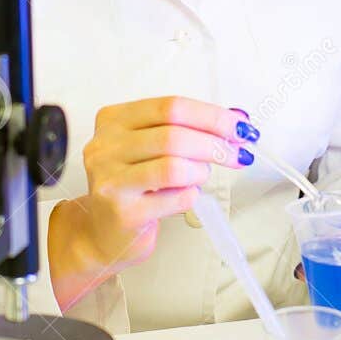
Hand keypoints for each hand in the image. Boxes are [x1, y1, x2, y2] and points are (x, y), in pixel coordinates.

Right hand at [51, 97, 250, 306]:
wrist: (102, 231)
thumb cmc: (132, 185)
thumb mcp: (150, 147)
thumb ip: (186, 129)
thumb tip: (236, 121)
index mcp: (113, 120)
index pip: (170, 107)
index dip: (210, 116)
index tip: (238, 126)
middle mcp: (106, 147)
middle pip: (174, 136)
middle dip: (215, 144)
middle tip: (237, 154)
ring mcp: (111, 180)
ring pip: (174, 167)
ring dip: (200, 171)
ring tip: (200, 176)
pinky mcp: (123, 212)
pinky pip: (175, 198)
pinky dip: (191, 195)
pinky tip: (184, 195)